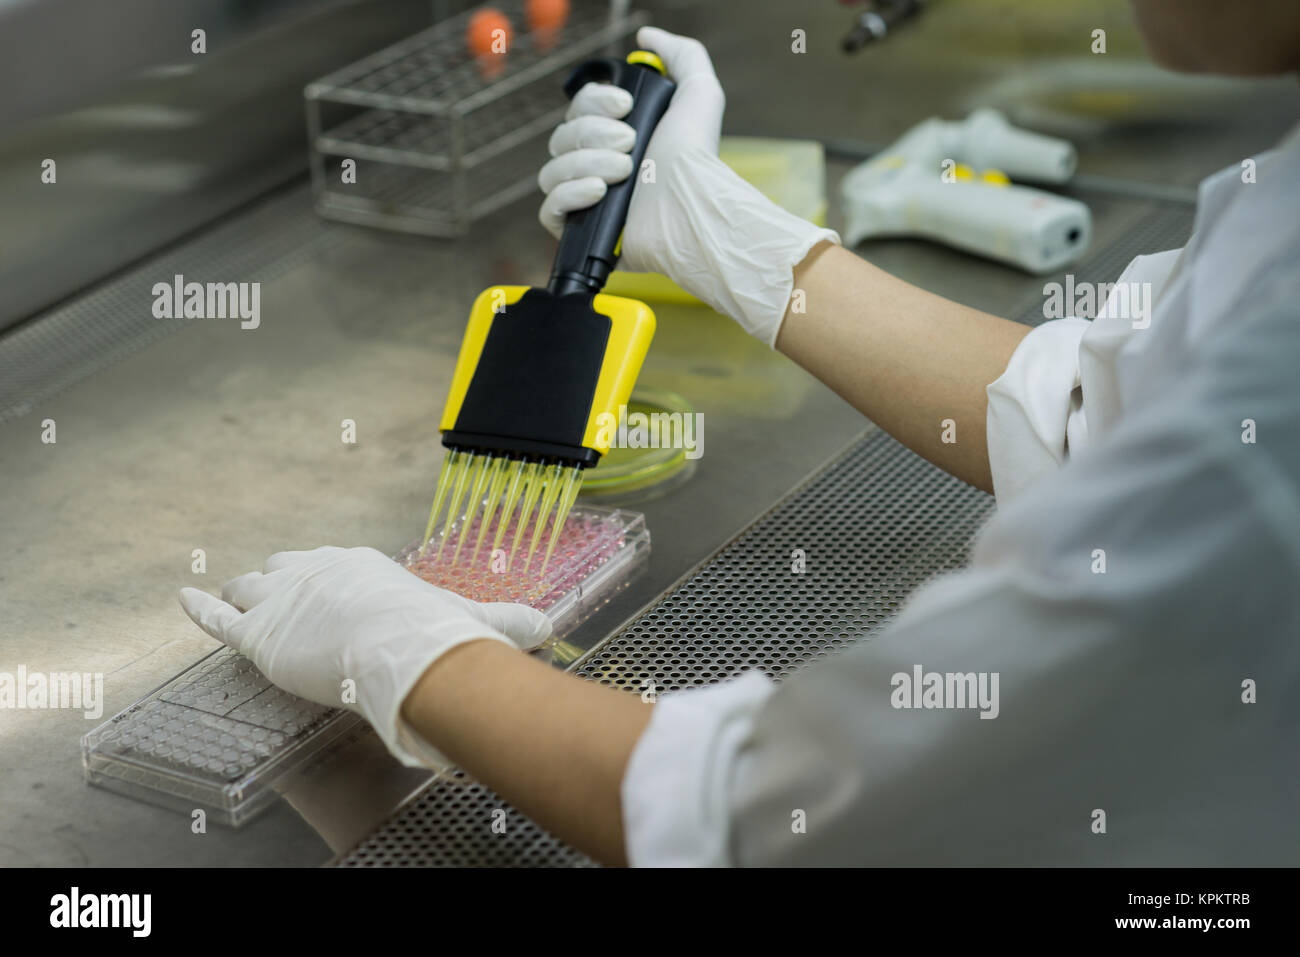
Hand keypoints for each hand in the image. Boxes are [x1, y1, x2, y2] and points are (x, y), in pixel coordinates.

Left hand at [178, 546, 551, 767]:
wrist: (401, 649)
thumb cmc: (437, 632)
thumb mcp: (478, 621)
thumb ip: (508, 622)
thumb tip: (547, 626)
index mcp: (361, 565)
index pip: (336, 568)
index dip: (331, 583)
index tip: (335, 596)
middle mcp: (317, 571)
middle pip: (288, 569)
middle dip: (283, 581)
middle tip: (285, 598)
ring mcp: (284, 600)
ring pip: (252, 590)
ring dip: (245, 596)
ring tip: (237, 601)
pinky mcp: (258, 635)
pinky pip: (218, 618)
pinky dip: (199, 609)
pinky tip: (182, 599)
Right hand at [538, 25, 838, 345]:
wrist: (693, 207)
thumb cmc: (698, 157)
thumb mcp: (699, 92)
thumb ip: (680, 54)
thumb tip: (647, 35)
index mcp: (618, 135)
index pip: (579, 109)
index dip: (595, 103)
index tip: (625, 107)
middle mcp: (600, 166)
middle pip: (562, 137)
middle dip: (594, 134)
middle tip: (631, 144)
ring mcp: (588, 201)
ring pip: (552, 169)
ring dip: (586, 163)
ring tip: (624, 171)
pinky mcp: (581, 231)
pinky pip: (548, 207)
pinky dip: (568, 195)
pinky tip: (599, 192)